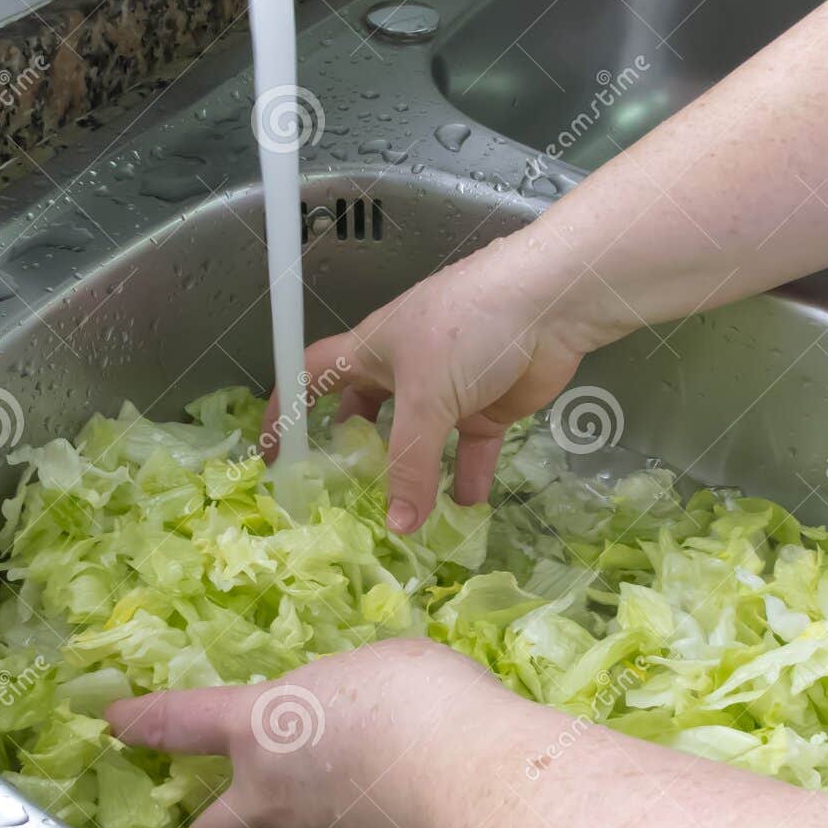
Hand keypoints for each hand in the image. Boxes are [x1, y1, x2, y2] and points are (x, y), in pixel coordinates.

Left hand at [105, 640, 518, 827]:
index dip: (143, 722)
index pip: (181, 723)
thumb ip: (338, 696)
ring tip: (346, 802)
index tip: (116, 722)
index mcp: (261, 725)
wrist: (473, 778)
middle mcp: (271, 793)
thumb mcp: (371, 668)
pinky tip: (400, 806)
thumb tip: (347, 715)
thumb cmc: (419, 697)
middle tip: (235, 816)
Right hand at [265, 233, 595, 532]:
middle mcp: (403, 368)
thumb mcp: (425, 396)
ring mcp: (448, 389)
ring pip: (419, 441)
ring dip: (413, 477)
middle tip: (345, 496)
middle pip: (365, 413)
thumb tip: (398, 526)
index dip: (287, 408)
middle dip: (355, 452)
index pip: (311, 376)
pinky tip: (462, 512)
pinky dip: (465, 480)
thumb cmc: (470, 326)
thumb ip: (409, 463)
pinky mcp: (488, 407)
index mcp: (371, 349)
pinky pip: (467, 452)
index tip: (274, 452)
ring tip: (402, 520)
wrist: (553, 301)